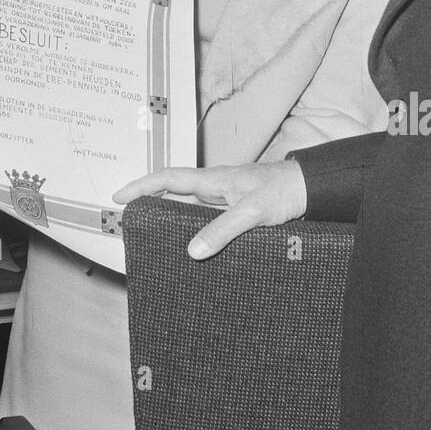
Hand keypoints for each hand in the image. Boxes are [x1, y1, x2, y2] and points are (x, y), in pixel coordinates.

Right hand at [113, 161, 307, 259]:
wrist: (311, 189)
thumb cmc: (284, 190)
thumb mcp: (253, 211)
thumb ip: (223, 230)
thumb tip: (192, 251)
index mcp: (213, 180)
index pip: (168, 179)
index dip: (141, 186)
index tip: (119, 197)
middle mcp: (215, 189)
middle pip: (173, 195)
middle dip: (148, 205)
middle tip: (128, 223)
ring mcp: (225, 201)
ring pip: (189, 210)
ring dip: (170, 221)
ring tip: (152, 240)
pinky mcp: (237, 214)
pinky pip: (207, 222)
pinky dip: (193, 233)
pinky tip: (191, 249)